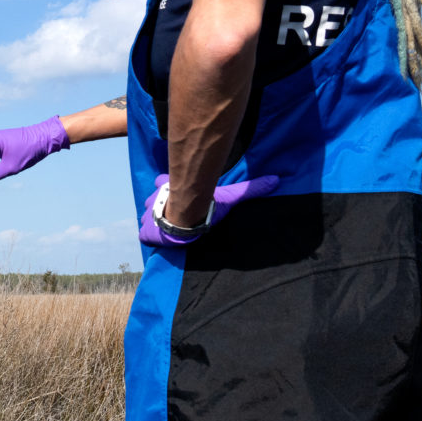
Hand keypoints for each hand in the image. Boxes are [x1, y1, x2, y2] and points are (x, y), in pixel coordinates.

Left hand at [138, 173, 279, 246]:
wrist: (186, 219)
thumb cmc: (204, 205)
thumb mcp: (228, 195)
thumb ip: (250, 189)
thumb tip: (276, 180)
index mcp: (169, 185)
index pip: (162, 182)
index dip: (167, 188)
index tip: (175, 197)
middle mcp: (154, 197)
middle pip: (153, 201)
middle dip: (161, 208)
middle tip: (173, 216)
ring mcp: (147, 214)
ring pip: (147, 216)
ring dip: (156, 223)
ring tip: (168, 229)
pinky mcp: (145, 232)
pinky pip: (145, 235)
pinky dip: (151, 238)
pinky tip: (162, 241)